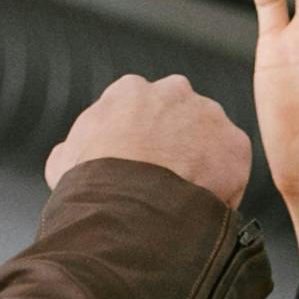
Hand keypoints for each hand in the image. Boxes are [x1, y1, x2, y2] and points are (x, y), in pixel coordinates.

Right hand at [44, 73, 253, 205]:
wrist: (126, 206)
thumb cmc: (91, 185)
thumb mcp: (64, 161)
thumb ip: (72, 149)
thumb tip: (67, 155)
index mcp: (130, 91)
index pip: (142, 111)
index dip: (141, 142)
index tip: (141, 166)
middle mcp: (173, 91)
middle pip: (180, 118)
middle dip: (177, 145)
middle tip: (167, 182)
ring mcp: (208, 115)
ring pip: (210, 140)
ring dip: (203, 164)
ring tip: (187, 199)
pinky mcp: (234, 144)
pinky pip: (233, 166)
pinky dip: (226, 185)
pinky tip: (206, 207)